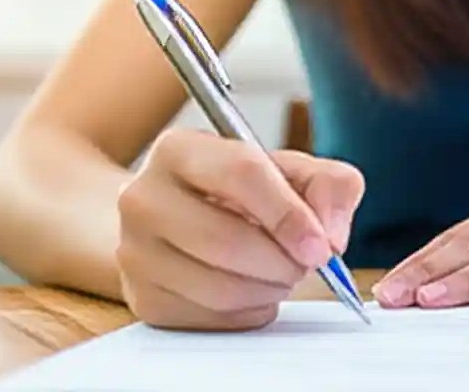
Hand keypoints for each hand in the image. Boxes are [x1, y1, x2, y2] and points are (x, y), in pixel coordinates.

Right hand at [116, 129, 364, 329]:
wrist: (172, 219)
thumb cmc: (236, 192)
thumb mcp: (288, 170)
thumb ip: (329, 185)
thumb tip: (332, 235)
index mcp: (180, 150)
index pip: (241, 173)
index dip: (290, 214)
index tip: (321, 245)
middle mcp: (144, 198)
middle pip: (227, 240)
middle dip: (284, 262)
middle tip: (306, 264)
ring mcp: (136, 252)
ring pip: (221, 288)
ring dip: (270, 290)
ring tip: (281, 273)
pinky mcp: (143, 299)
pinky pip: (211, 319)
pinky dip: (248, 312)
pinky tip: (254, 290)